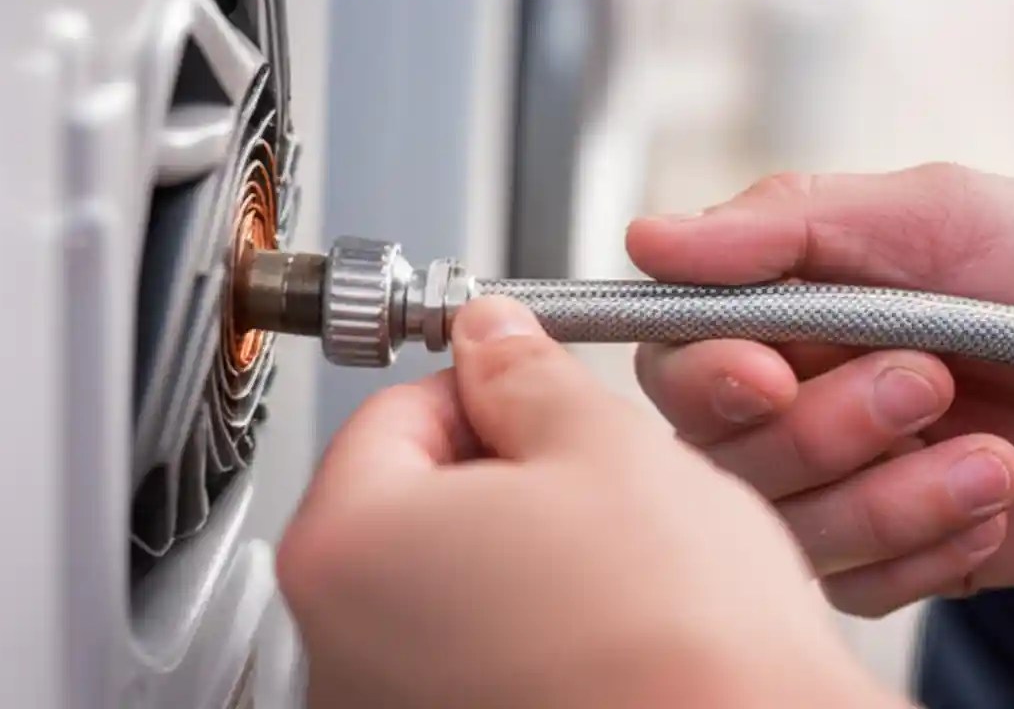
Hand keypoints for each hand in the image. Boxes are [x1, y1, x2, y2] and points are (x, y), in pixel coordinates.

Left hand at [277, 297, 894, 707]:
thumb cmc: (679, 658)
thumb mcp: (608, 454)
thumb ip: (526, 375)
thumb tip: (494, 341)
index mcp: (345, 552)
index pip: (391, 415)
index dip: (481, 390)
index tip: (535, 401)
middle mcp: (334, 646)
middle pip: (406, 508)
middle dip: (495, 479)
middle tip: (585, 490)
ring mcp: (376, 704)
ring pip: (439, 589)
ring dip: (511, 560)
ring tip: (603, 579)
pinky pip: (464, 658)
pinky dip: (517, 636)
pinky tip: (594, 641)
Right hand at [629, 162, 1013, 616]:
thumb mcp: (928, 217)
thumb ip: (782, 226)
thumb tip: (646, 239)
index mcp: (779, 321)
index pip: (676, 363)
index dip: (706, 381)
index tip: (767, 377)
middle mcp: (788, 408)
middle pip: (716, 457)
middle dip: (821, 431)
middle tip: (926, 384)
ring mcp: (831, 488)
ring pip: (781, 529)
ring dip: (886, 496)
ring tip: (988, 453)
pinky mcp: (881, 558)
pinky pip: (850, 588)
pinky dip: (924, 546)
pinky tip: (988, 501)